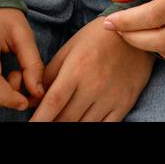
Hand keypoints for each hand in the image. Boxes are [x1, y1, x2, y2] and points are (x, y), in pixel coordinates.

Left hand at [28, 18, 156, 120]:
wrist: (135, 34)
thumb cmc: (96, 38)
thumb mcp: (69, 49)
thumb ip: (49, 74)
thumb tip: (32, 98)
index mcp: (76, 69)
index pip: (53, 102)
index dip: (39, 119)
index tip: (29, 126)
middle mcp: (93, 86)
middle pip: (66, 118)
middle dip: (51, 123)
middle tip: (44, 122)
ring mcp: (110, 97)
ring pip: (83, 125)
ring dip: (68, 126)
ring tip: (61, 121)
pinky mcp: (124, 104)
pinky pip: (105, 128)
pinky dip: (91, 129)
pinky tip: (82, 124)